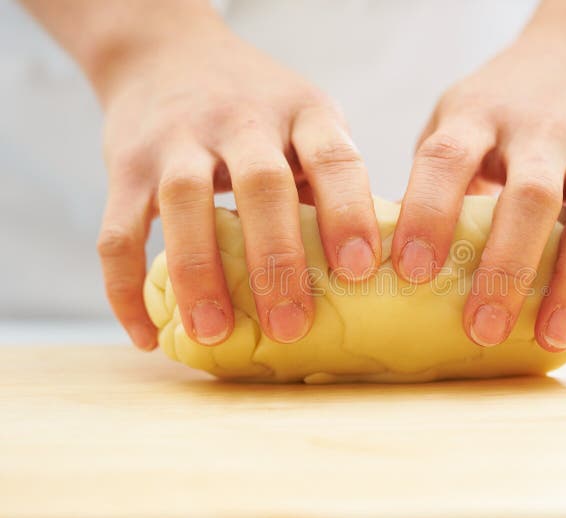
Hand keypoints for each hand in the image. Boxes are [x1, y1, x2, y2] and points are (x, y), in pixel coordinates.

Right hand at [96, 21, 380, 349]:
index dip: (349, 214)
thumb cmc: (259, 111)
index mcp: (302, 113)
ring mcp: (178, 139)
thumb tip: (366, 271)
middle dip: (277, 261)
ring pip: (184, 203)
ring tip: (215, 333)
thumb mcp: (305, 123)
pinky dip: (127, 288)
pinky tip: (149, 333)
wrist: (169, 54)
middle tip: (290, 327)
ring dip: (200, 274)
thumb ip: (328, 183)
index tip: (359, 270)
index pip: (334, 158)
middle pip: (262, 186)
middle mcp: (242, 119)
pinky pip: (118, 231)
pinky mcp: (126, 165)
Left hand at [393, 27, 565, 350]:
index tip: (412, 272)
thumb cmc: (502, 106)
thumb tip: (403, 261)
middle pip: (530, 198)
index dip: (428, 214)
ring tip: (553, 339)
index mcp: (481, 115)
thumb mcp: (457, 117)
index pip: (448, 158)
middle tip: (483, 330)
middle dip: (506, 269)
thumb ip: (436, 178)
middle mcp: (543, 130)